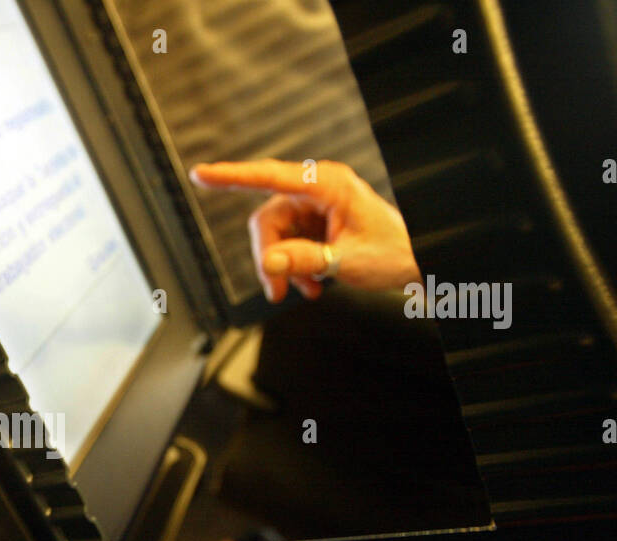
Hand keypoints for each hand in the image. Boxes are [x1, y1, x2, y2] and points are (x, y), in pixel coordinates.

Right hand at [190, 159, 421, 301]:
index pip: (269, 177)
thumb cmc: (393, 252)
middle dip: (269, 258)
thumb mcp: (346, 261)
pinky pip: (287, 244)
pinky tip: (311, 285)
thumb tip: (269, 263)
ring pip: (274, 237)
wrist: (416, 262)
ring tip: (304, 290)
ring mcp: (314, 207)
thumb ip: (305, 260)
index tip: (200, 174)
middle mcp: (316, 190)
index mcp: (327, 184)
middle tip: (278, 291)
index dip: (231, 176)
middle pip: (267, 220)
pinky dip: (294, 268)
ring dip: (284, 268)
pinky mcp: (313, 224)